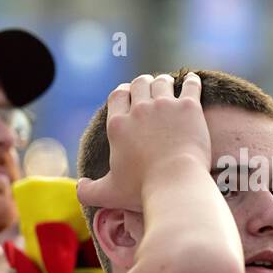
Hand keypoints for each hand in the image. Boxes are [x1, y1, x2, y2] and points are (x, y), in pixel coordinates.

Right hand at [75, 73, 209, 213]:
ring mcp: (165, 106)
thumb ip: (89, 191)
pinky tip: (192, 80)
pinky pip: (190, 85)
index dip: (123, 92)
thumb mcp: (109, 193)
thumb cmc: (142, 189)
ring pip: (162, 82)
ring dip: (164, 82)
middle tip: (149, 88)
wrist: (175, 184)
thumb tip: (80, 187)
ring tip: (169, 85)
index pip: (117, 95)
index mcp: (119, 125)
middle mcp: (139, 110)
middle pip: (139, 83)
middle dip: (143, 83)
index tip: (128, 93)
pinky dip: (191, 80)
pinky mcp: (188, 108)